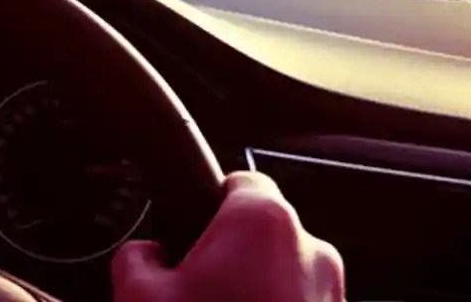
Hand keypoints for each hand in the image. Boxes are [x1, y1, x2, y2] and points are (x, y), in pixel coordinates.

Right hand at [112, 171, 344, 301]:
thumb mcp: (139, 298)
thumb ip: (137, 258)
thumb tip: (146, 256)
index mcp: (263, 222)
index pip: (239, 180)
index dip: (207, 204)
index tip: (187, 231)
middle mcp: (311, 250)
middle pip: (261, 234)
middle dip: (228, 258)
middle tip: (189, 293)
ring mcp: (332, 295)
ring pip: (281, 276)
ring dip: (253, 294)